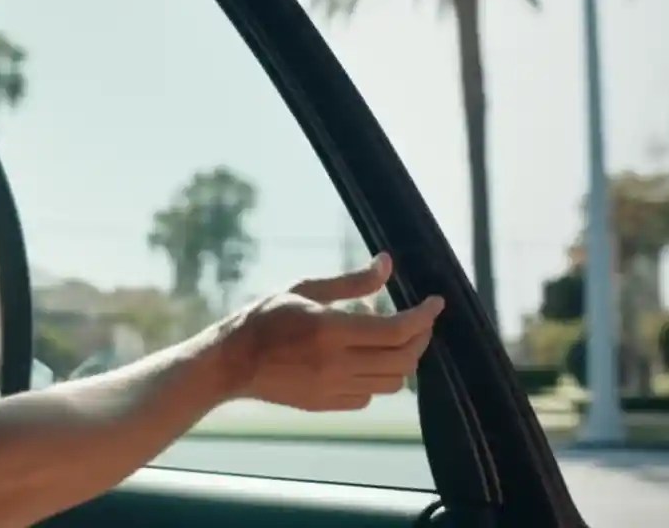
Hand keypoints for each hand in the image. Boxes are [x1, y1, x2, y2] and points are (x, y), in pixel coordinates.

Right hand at [214, 253, 443, 410]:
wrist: (233, 362)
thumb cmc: (265, 318)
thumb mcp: (305, 289)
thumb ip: (351, 281)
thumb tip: (387, 264)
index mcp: (331, 330)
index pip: (397, 329)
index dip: (424, 316)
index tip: (435, 303)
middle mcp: (337, 363)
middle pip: (404, 358)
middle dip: (421, 338)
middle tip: (419, 321)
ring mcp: (333, 389)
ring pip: (393, 382)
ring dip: (402, 359)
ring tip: (392, 340)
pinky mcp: (328, 405)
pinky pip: (369, 396)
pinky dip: (376, 378)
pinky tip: (364, 361)